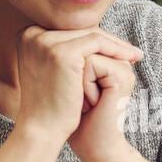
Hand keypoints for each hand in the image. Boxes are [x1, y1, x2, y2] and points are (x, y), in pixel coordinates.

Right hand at [16, 25, 142, 143]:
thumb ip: (60, 53)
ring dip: (116, 45)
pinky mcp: (61, 52)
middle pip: (80, 31)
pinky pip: (97, 42)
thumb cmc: (48, 107)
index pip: (69, 32)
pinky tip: (130, 58)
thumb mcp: (49, 72)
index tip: (116, 48)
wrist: (41, 130)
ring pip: (91, 34)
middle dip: (108, 41)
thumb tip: (87, 42)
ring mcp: (45, 42)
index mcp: (27, 37)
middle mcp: (32, 34)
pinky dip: (116, 49)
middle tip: (131, 51)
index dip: (95, 40)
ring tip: (135, 55)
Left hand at [68, 53, 138, 161]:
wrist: (93, 146)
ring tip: (87, 102)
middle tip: (83, 100)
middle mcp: (118, 60)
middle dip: (75, 74)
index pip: (78, 44)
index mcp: (108, 60)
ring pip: (84, 52)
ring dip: (78, 80)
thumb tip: (48, 36)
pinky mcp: (121, 74)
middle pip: (81, 44)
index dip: (69, 67)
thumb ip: (66, 57)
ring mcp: (122, 66)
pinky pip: (90, 63)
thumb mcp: (66, 81)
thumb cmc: (75, 119)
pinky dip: (84, 85)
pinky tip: (92, 103)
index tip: (78, 95)